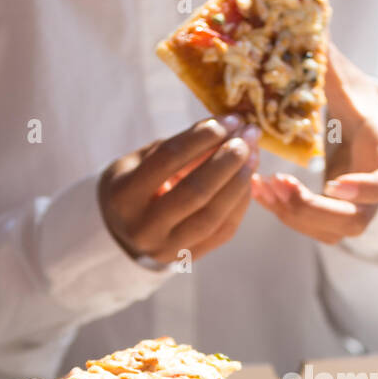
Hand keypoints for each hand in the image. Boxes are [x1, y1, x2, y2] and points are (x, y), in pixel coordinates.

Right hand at [100, 116, 259, 263]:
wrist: (125, 233)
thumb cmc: (135, 185)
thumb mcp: (142, 160)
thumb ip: (180, 147)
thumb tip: (228, 128)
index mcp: (123, 196)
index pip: (169, 159)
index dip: (203, 136)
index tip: (229, 120)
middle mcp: (144, 228)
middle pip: (195, 191)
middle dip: (227, 160)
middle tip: (248, 136)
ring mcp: (168, 248)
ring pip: (214, 215)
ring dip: (239, 182)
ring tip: (254, 155)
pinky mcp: (190, 259)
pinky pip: (224, 229)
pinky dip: (240, 201)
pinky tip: (248, 179)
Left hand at [251, 45, 377, 243]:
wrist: (368, 133)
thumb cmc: (361, 106)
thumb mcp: (350, 85)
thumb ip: (332, 67)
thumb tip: (310, 27)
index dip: (370, 189)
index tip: (337, 185)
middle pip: (357, 220)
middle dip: (315, 209)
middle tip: (282, 186)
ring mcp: (359, 210)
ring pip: (332, 232)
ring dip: (294, 215)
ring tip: (264, 187)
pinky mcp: (336, 218)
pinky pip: (313, 228)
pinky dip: (284, 214)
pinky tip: (260, 192)